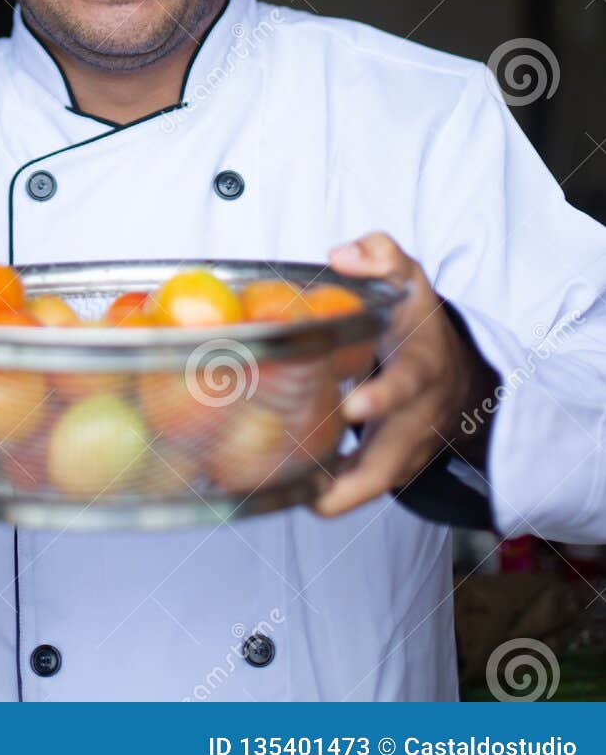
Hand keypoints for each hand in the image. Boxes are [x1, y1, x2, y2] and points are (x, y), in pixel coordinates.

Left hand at [314, 232, 490, 517]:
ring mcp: (408, 446)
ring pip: (377, 484)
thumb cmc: (418, 322)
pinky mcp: (395, 464)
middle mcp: (416, 415)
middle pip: (393, 457)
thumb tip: (342, 256)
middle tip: (317, 487)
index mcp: (421, 367)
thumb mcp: (409, 277)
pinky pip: (365, 485)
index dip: (384, 397)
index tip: (354, 405)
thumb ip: (381, 255)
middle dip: (359, 476)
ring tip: (295, 499)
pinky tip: (296, 493)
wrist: (458, 371)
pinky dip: (335, 496)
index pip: (408, 382)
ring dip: (340, 498)